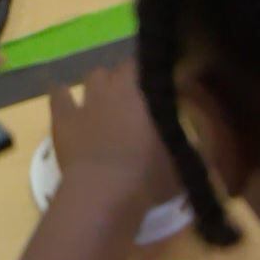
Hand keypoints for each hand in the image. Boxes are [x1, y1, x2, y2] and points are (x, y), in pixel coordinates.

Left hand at [49, 64, 178, 206]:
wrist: (103, 192)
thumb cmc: (147, 178)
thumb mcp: (181, 164)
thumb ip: (190, 147)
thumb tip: (200, 143)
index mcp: (144, 94)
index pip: (149, 67)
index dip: (153, 74)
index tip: (160, 84)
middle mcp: (115, 89)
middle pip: (121, 70)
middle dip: (128, 79)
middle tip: (136, 97)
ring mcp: (86, 101)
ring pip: (94, 77)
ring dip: (100, 84)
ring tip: (105, 98)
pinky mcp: (62, 118)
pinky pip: (59, 95)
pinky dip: (62, 94)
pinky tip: (64, 97)